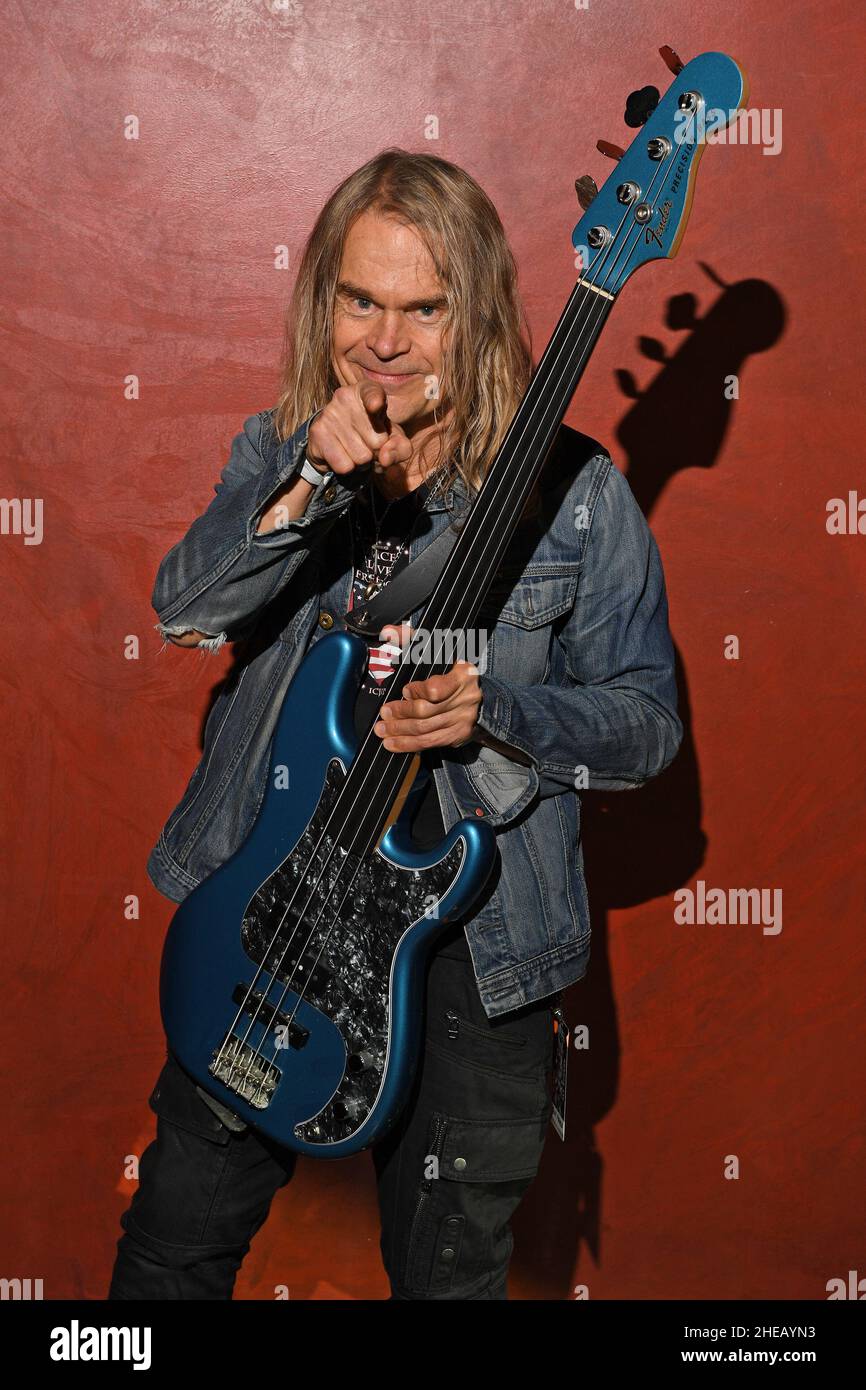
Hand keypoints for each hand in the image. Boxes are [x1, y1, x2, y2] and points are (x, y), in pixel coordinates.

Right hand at [307, 380, 412, 475]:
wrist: (334, 443)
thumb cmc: (372, 435)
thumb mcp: (393, 439)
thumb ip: (401, 448)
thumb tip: (385, 458)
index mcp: (366, 390)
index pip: (372, 394)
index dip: (375, 401)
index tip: (376, 405)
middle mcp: (344, 396)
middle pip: (377, 442)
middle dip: (376, 451)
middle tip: (367, 442)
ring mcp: (329, 414)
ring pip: (361, 457)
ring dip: (361, 461)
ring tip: (354, 448)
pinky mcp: (318, 433)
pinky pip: (344, 465)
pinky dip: (347, 467)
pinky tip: (342, 455)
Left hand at [373, 624, 481, 751]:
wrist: (484, 699)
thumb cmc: (455, 673)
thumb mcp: (441, 650)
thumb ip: (413, 639)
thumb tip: (389, 632)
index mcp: (462, 675)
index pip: (436, 689)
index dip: (417, 692)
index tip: (404, 690)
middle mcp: (464, 700)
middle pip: (427, 711)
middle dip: (401, 713)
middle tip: (385, 713)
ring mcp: (461, 721)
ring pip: (425, 730)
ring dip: (400, 731)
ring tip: (383, 730)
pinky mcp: (456, 736)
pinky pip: (429, 743)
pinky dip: (408, 745)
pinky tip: (393, 744)